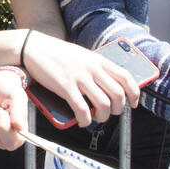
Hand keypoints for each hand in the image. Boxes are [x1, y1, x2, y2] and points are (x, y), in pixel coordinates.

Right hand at [20, 31, 139, 127]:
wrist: (35, 47)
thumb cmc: (59, 54)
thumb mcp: (84, 56)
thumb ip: (96, 68)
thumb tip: (108, 86)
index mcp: (99, 60)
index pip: (126, 77)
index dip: (134, 93)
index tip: (133, 103)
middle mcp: (93, 69)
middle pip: (118, 94)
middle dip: (118, 109)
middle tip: (111, 113)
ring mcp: (80, 78)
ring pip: (103, 104)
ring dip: (102, 117)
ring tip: (96, 118)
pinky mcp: (65, 87)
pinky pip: (82, 109)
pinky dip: (85, 120)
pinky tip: (82, 121)